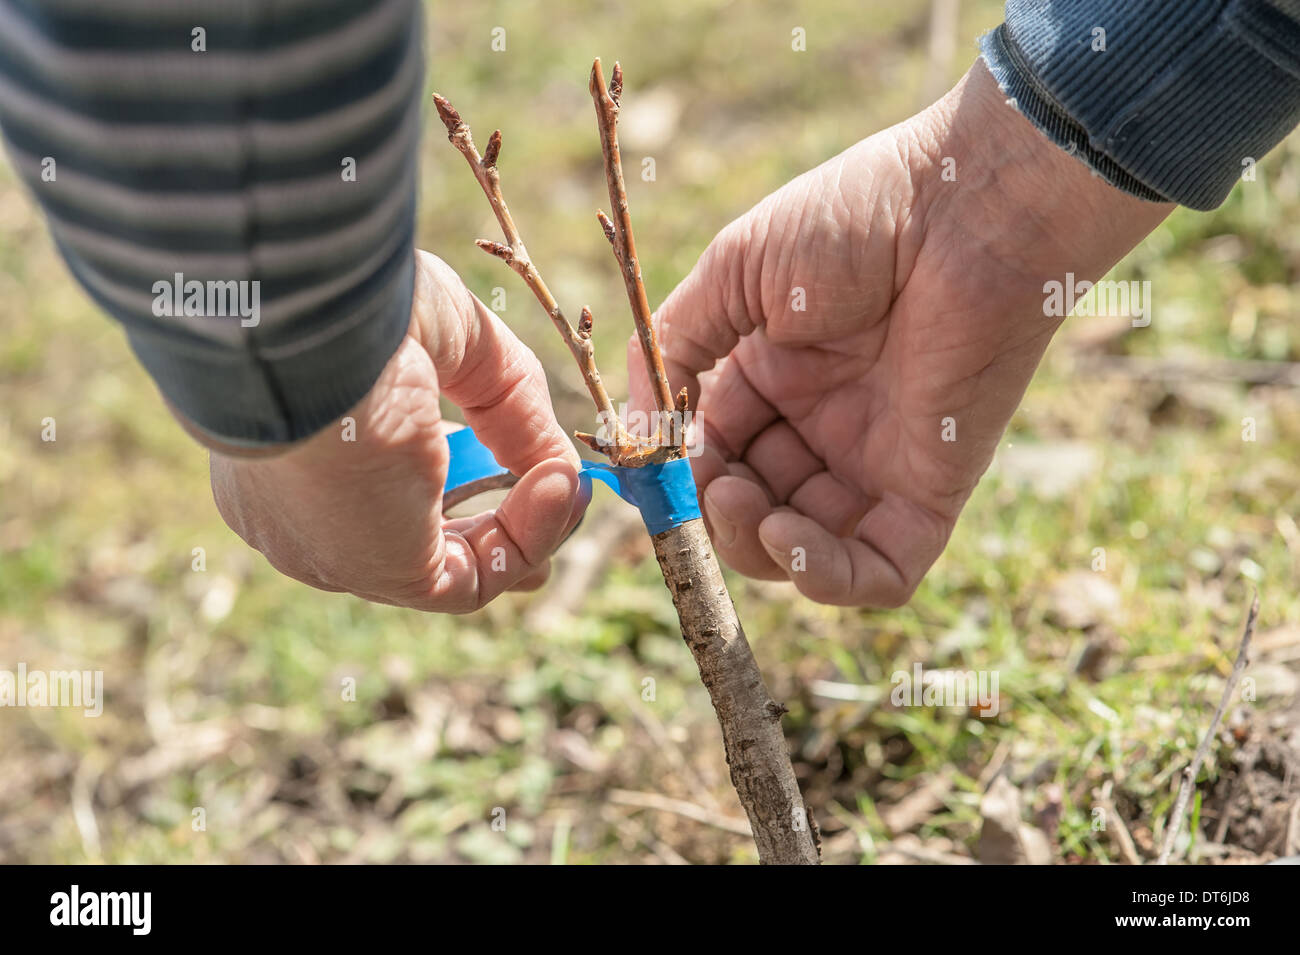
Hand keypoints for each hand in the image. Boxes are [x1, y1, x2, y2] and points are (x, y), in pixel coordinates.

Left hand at [209, 250, 586, 612]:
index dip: (456, 486)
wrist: (314, 329)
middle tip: (554, 498)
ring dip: (525, 530)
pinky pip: (473, 579)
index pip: (377, 492)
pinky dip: (526, 540)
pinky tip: (557, 488)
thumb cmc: (363, 315)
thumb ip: (509, 407)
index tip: (514, 466)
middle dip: (495, 532)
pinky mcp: (381, 571)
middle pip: (414, 544)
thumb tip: (562, 471)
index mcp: (296, 451)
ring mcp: (339, 551)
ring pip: (450, 569)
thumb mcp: (455, 345)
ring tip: (568, 483)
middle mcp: (304, 514)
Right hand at [634, 61, 1171, 606]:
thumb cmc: (854, 220)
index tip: (658, 464)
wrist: (967, 206)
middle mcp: (823, 426)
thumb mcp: (736, 270)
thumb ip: (676, 345)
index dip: (681, 470)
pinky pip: (878, 572)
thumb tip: (632, 425)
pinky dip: (827, 578)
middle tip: (711, 485)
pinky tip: (789, 537)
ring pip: (804, 552)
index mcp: (775, 375)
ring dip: (757, 547)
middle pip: (752, 510)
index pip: (712, 450)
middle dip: (716, 513)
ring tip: (745, 505)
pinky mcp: (930, 490)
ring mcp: (876, 462)